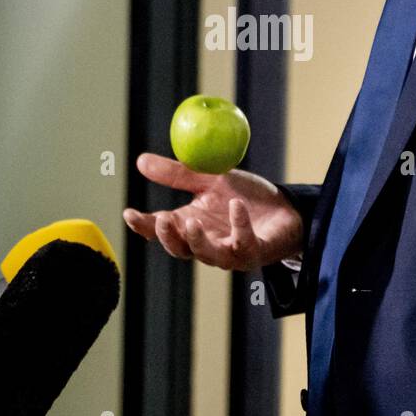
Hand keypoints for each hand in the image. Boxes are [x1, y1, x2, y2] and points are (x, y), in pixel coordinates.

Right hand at [122, 152, 303, 271]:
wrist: (286, 207)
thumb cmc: (247, 197)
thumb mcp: (210, 179)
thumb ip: (178, 174)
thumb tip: (140, 161)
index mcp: (191, 224)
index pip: (161, 230)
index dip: (143, 225)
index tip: (129, 213)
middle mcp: (207, 243)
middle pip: (180, 248)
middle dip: (168, 237)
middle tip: (163, 221)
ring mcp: (230, 252)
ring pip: (208, 255)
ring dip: (198, 240)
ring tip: (192, 221)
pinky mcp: (254, 253)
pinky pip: (243, 244)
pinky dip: (238, 225)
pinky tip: (236, 206)